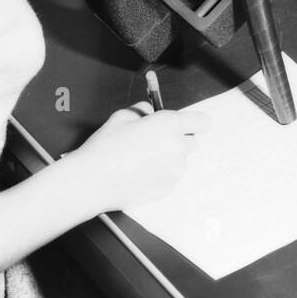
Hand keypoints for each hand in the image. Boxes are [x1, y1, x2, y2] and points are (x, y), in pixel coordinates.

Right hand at [65, 100, 209, 214]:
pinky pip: (170, 177)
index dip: (193, 122)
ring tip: (141, 159)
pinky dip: (160, 174)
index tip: (185, 124)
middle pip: (191, 142)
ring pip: (179, 161)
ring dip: (168, 158)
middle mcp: (177, 147)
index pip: (202, 122)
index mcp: (169, 125)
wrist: (94, 180)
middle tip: (155, 141)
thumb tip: (150, 112)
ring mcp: (174, 170)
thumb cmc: (106, 146)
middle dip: (178, 139)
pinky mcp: (167, 188)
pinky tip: (139, 172)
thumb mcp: (122, 116)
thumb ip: (143, 110)